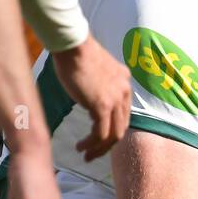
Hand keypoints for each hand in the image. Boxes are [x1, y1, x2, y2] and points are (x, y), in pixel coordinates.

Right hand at [51, 34, 130, 160]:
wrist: (72, 44)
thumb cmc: (75, 53)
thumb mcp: (95, 71)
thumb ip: (99, 86)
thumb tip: (89, 98)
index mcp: (124, 84)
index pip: (123, 114)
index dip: (112, 129)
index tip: (99, 138)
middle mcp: (125, 92)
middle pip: (121, 127)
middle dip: (107, 144)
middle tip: (93, 153)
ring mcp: (116, 100)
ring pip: (113, 134)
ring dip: (99, 148)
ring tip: (85, 154)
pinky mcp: (102, 105)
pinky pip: (101, 133)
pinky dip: (92, 144)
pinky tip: (81, 147)